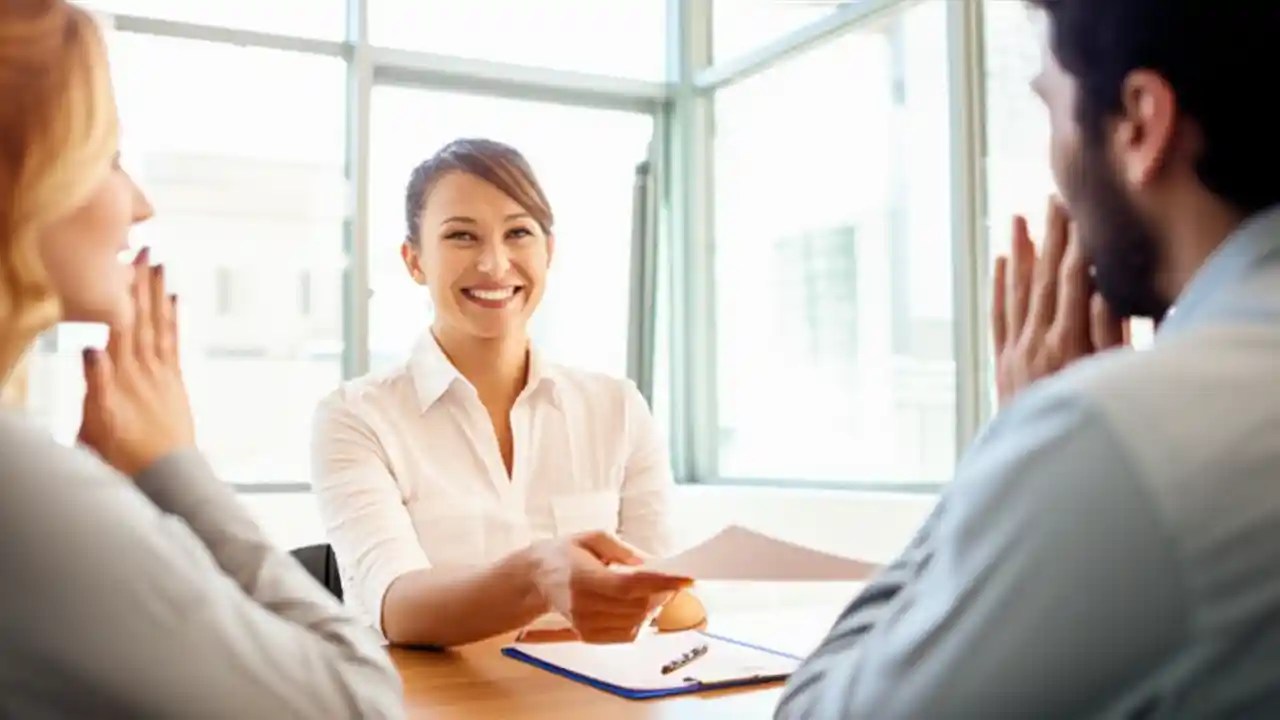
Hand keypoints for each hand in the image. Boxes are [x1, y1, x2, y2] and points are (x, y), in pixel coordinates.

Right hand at [78, 248, 195, 476]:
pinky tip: (173, 298)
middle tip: (142, 249)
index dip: (120, 296)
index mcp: (119, 377)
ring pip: (158, 324)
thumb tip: (90, 345)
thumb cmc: (122, 456)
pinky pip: (173, 342)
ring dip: (157, 293)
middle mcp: (142, 370)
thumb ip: (95, 383)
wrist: (166, 476)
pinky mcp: (173, 381)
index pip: (118, 327)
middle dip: (140, 283)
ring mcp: (161, 374)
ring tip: (158, 264)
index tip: (120, 265)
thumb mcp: (96, 423)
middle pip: (140, 318)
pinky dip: (173, 318)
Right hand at [530, 531, 692, 643]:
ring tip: (659, 590)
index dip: (660, 583)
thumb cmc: (565, 552)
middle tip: (675, 580)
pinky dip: (642, 620)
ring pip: (636, 622)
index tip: (686, 578)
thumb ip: (625, 550)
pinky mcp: (588, 636)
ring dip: (655, 607)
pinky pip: (627, 634)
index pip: (628, 585)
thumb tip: (655, 565)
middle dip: (663, 593)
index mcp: (581, 576)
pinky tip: (641, 604)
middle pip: (636, 605)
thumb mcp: (592, 538)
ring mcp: (584, 625)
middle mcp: (582, 605)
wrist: (535, 579)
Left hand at [992, 198, 1128, 406]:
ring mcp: (1016, 351)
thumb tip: (1099, 289)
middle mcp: (1036, 342)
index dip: (1075, 245)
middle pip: (1042, 279)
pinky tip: (1001, 262)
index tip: (1081, 213)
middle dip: (1049, 236)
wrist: (1044, 466)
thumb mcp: (1111, 381)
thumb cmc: (1093, 423)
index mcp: (1067, 344)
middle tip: (1052, 199)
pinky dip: (1000, 288)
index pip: (1070, 282)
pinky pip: (999, 316)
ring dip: (1019, 253)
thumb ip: (1107, 335)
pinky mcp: (1003, 363)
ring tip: (1018, 219)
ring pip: (1016, 292)